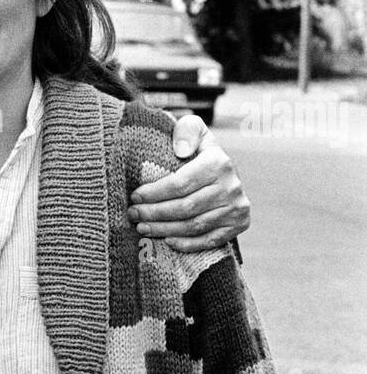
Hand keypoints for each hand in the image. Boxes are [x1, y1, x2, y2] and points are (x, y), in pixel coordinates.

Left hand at [128, 115, 250, 252]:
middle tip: (134, 214)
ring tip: (142, 227)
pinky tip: (167, 240)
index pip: (180, 184)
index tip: (135, 196)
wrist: (224, 171)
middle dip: (154, 213)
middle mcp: (231, 186)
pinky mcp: (239, 224)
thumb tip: (181, 150)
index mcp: (219, 162)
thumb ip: (186, 130)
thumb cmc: (198, 150)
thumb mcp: (193, 129)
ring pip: (194, 226)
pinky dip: (187, 243)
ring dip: (164, 230)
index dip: (154, 193)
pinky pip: (209, 240)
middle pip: (185, 207)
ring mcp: (237, 207)